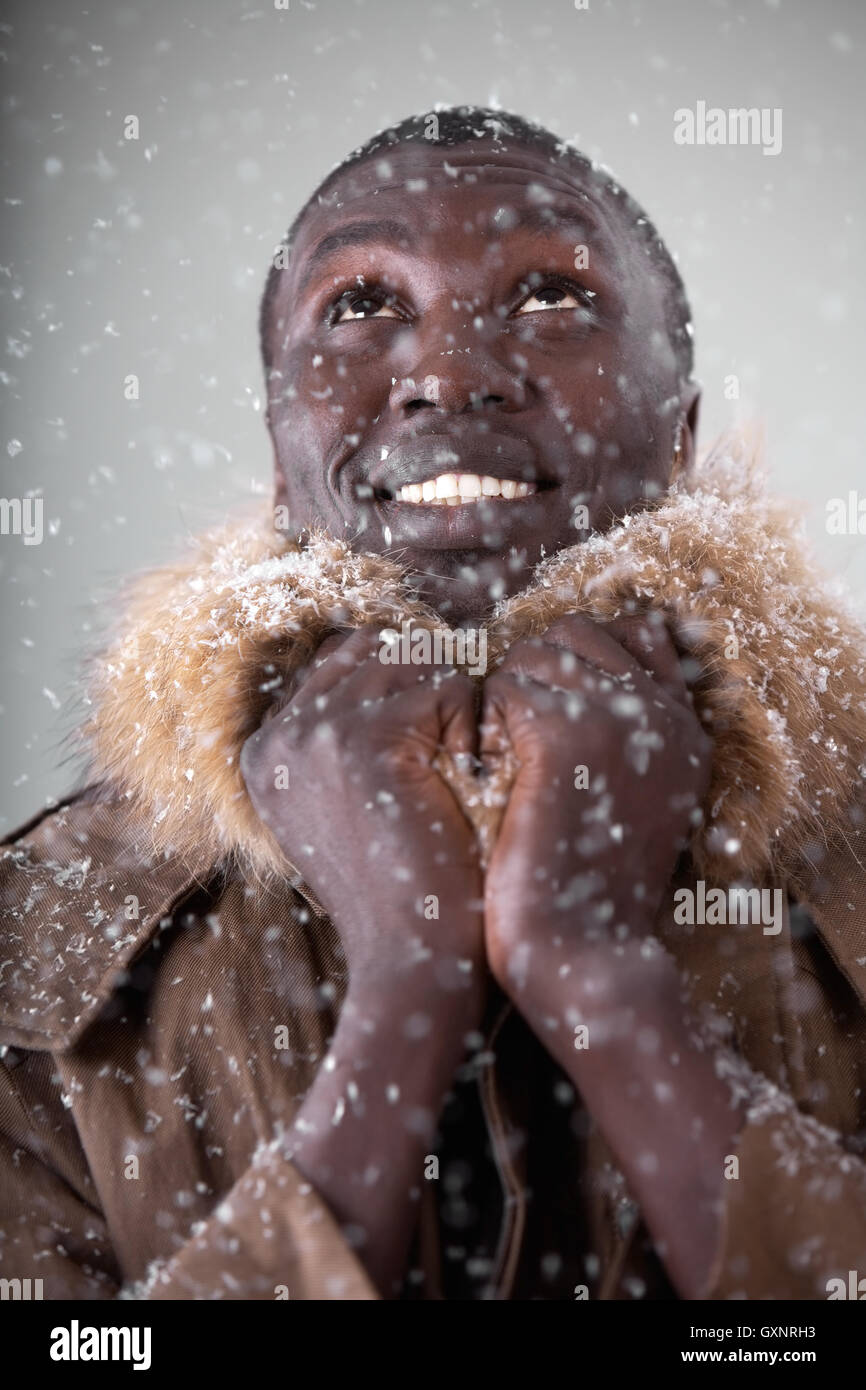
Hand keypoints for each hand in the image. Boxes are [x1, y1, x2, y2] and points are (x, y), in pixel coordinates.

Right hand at [240, 626, 484, 989]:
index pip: (345, 657)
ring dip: (458, 705)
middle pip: (379, 647)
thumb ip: (352, 734)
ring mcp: (317, 732)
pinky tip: (470, 784)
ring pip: (418, 658)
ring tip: (460, 777)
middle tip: (453, 761)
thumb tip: (399, 650)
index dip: (405, 688)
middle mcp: (280, 734)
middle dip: (431, 685)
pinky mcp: (367, 739)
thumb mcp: (357, 804)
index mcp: (266, 750)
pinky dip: (478, 726)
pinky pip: (452, 683)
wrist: (415, 963)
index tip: (427, 755)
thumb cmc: (406, 888)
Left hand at [481, 611, 711, 990]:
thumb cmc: (588, 896)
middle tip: (514, 740)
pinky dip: (484, 729)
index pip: (639, 634)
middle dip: (532, 672)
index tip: (546, 708)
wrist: (585, 957)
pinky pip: (502, 687)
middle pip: (578, 630)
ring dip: (503, 700)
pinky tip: (491, 781)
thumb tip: (562, 691)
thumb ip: (616, 743)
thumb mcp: (627, 809)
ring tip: (504, 766)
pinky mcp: (566, 732)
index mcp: (685, 731)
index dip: (581, 656)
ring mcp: (618, 716)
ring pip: (534, 651)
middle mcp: (662, 713)